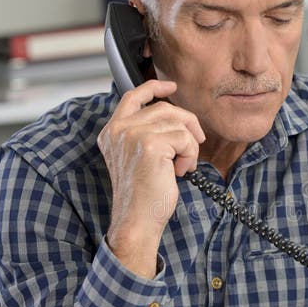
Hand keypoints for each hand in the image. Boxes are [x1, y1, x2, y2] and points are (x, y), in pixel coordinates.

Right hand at [97, 80, 204, 277]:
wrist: (137, 220)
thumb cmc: (142, 195)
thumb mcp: (138, 158)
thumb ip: (146, 134)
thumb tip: (175, 116)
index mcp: (111, 132)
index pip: (133, 97)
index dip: (154, 87)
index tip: (171, 86)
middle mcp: (118, 130)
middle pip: (164, 108)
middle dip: (187, 123)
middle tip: (196, 143)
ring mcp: (132, 134)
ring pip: (178, 123)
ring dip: (189, 145)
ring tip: (182, 166)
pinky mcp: (150, 144)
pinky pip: (185, 138)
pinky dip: (190, 155)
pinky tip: (180, 172)